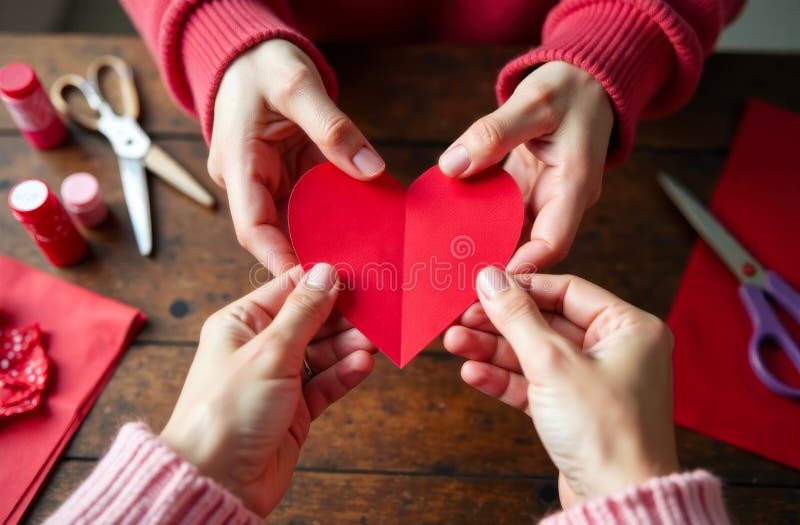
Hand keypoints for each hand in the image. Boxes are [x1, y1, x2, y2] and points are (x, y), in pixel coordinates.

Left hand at [160, 264, 374, 516]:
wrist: (218, 481)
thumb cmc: (225, 412)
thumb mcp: (270, 350)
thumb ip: (304, 311)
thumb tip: (326, 272)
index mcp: (241, 324)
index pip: (289, 289)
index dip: (324, 281)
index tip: (359, 275)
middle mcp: (260, 348)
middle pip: (311, 321)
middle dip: (344, 316)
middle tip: (378, 310)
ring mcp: (279, 379)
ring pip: (323, 352)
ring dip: (349, 346)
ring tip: (375, 340)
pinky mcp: (294, 409)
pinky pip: (325, 383)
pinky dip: (344, 374)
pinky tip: (363, 365)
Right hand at [208, 40, 384, 274]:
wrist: (250, 51)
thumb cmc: (264, 63)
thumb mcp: (298, 86)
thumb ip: (333, 128)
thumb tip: (371, 170)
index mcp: (237, 163)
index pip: (252, 226)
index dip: (278, 258)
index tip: (311, 281)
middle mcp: (248, 180)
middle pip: (275, 234)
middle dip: (307, 258)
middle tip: (350, 280)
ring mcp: (267, 180)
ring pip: (293, 224)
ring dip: (322, 241)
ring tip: (360, 263)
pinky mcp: (285, 175)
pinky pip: (308, 204)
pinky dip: (331, 218)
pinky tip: (360, 232)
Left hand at [438, 62, 613, 270]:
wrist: (588, 80)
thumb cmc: (570, 87)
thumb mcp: (533, 102)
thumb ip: (493, 133)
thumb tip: (452, 165)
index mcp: (575, 185)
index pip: (552, 243)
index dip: (522, 266)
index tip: (484, 278)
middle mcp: (562, 199)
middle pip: (530, 247)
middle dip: (495, 264)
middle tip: (452, 280)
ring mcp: (545, 196)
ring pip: (512, 231)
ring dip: (482, 243)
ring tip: (444, 261)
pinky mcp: (528, 188)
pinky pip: (502, 211)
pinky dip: (479, 217)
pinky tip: (449, 226)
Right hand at [444, 268, 677, 506]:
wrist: (616, 501)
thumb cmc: (606, 433)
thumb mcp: (553, 363)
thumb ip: (517, 317)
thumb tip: (491, 278)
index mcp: (630, 328)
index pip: (567, 290)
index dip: (522, 287)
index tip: (484, 285)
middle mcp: (616, 351)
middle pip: (546, 323)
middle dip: (500, 324)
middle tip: (461, 319)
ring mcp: (594, 382)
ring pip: (536, 354)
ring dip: (494, 350)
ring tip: (455, 344)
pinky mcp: (575, 411)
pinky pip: (536, 384)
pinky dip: (505, 380)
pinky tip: (473, 373)